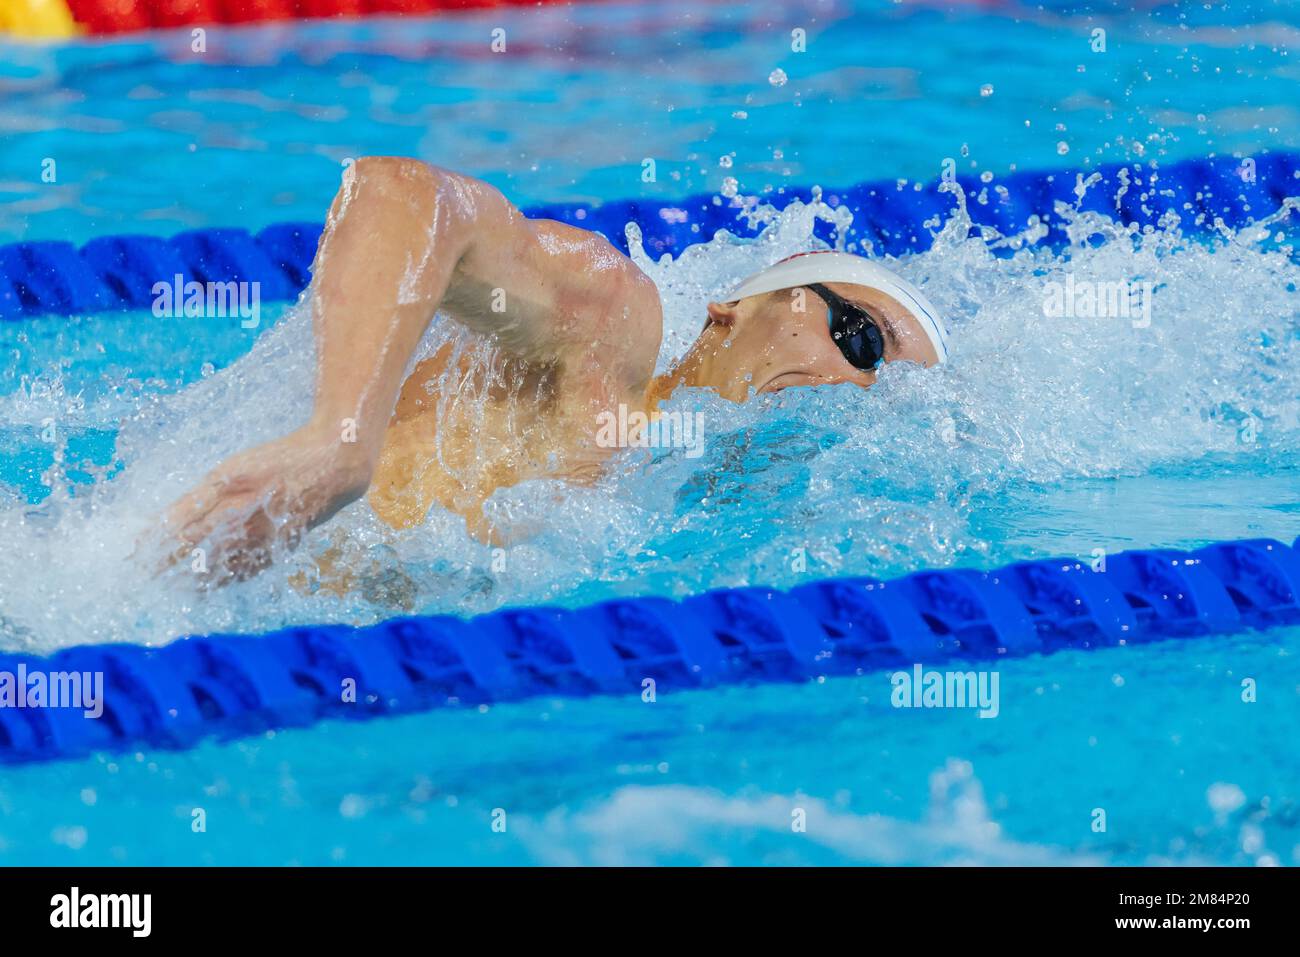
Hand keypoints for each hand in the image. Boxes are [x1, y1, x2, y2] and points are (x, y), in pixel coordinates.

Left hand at [155, 427, 370, 583]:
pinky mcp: (279, 546)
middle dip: (164, 561)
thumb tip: (165, 521)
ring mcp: (263, 533)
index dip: (155, 538)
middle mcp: (244, 512)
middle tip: (142, 574)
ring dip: (189, 576)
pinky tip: (205, 588)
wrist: (331, 467)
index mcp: (229, 486)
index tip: (134, 551)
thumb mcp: (234, 469)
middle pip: (195, 544)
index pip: (181, 519)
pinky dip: (222, 580)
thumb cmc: (278, 461)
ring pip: (218, 562)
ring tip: (167, 586)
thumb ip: (202, 495)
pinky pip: (245, 569)